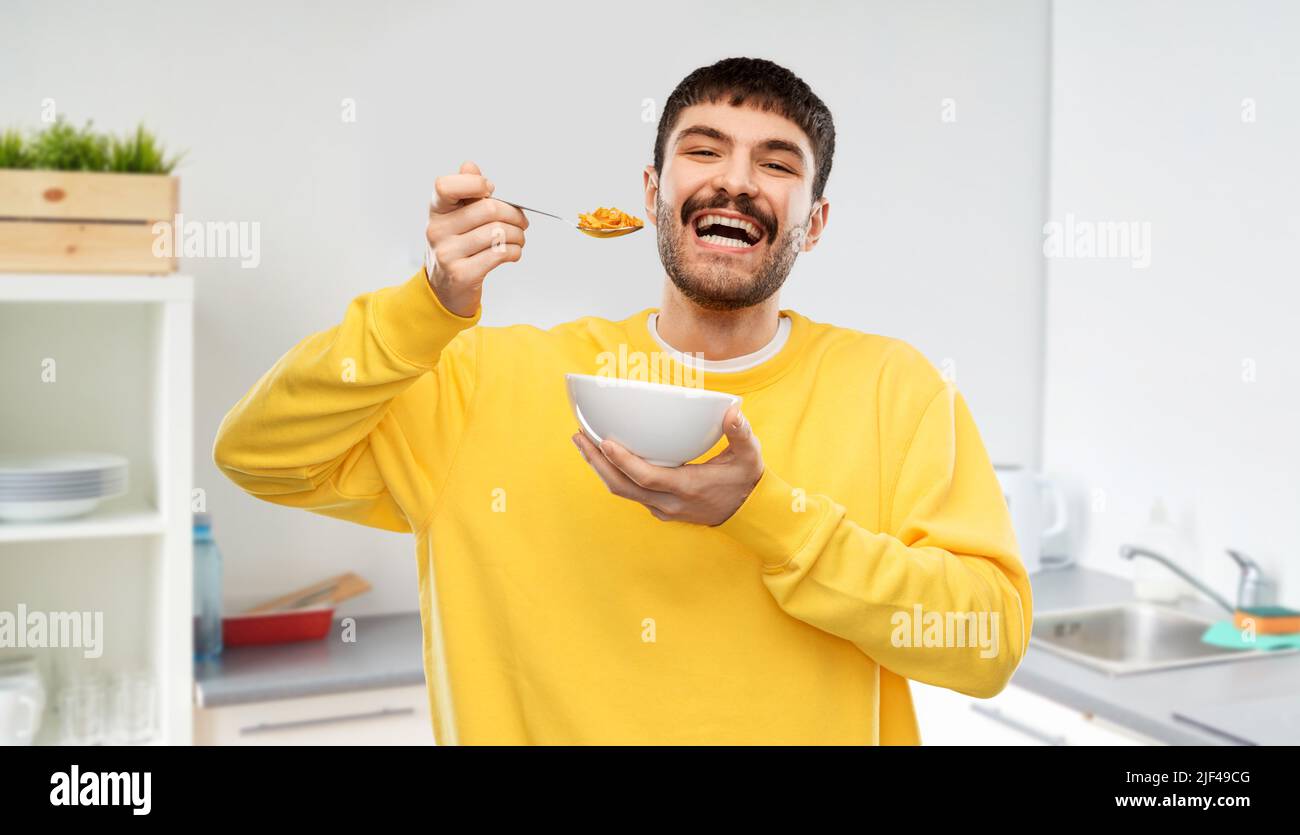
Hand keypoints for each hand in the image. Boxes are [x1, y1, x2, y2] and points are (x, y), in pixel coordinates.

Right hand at [426, 160, 528, 316]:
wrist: (444, 289)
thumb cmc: (456, 247)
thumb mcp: (455, 217)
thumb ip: (465, 191)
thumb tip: (470, 166)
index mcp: (436, 210)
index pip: (445, 186)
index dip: (473, 183)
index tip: (490, 190)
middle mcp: (437, 230)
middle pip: (487, 209)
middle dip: (513, 214)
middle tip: (521, 221)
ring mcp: (448, 253)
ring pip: (497, 232)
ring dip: (518, 235)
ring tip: (518, 238)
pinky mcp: (462, 274)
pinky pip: (500, 254)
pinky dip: (515, 251)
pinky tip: (513, 251)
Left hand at [572, 405, 763, 525]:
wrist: (749, 514)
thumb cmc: (746, 481)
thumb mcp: (749, 456)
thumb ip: (741, 433)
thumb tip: (732, 412)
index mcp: (687, 488)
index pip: (646, 477)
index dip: (623, 461)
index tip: (604, 442)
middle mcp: (669, 502)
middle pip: (622, 486)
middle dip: (597, 462)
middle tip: (579, 436)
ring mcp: (662, 508)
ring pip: (622, 491)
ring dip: (601, 468)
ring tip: (583, 442)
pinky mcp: (660, 509)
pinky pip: (630, 493)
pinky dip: (615, 474)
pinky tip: (605, 457)